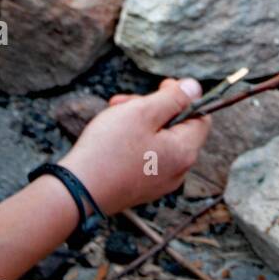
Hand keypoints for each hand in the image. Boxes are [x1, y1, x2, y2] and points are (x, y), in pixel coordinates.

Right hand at [58, 79, 211, 213]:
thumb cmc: (109, 150)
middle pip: (176, 128)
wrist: (77, 192)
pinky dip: (132, 143)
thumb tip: (195, 87)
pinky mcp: (141, 189)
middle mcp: (178, 171)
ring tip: (112, 117)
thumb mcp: (142, 112)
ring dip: (139, 123)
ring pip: (158, 142)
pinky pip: (146, 158)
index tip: (159, 86)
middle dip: (153, 109)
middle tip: (124, 102)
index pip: (201, 116)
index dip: (182, 97)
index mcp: (185, 152)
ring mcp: (159, 183)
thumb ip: (172, 98)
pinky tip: (111, 138)